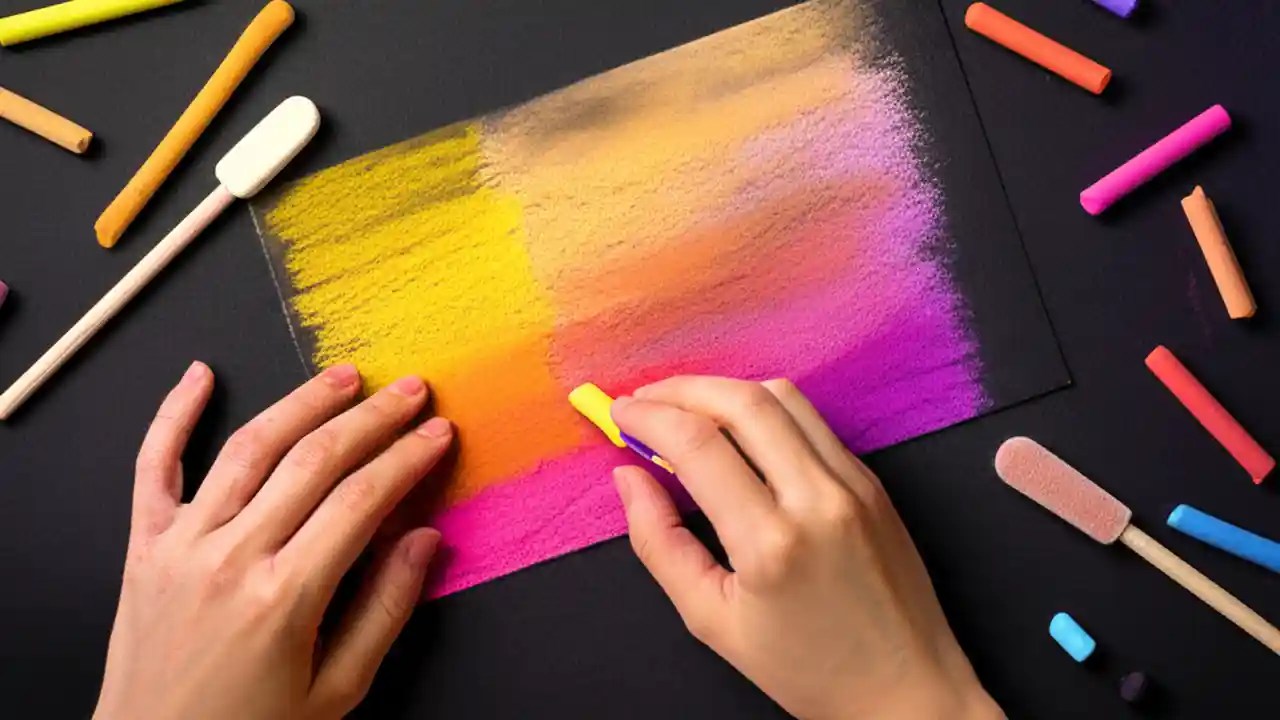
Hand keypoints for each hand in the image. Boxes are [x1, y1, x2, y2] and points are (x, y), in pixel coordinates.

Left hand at [94, 362, 453, 719]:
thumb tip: (426, 540)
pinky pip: (153, 467)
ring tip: (345, 377)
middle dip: (372, 418)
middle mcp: (231, 557)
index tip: (437, 434)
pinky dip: (173, 416)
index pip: (362, 500)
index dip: (407, 458)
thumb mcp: (337, 691)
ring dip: (302, 403)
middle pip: (315, 461)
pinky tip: (200, 376)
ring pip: (249, 448)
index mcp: (285, 597)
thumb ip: (385, 610)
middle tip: (412, 392)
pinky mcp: (144, 545)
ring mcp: (182, 545)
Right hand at [612, 377, 1001, 719]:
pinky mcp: (873, 480)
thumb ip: (659, 543)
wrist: (907, 690)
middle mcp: (818, 498)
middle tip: (644, 400)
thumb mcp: (711, 621)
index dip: (648, 416)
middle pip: (741, 401)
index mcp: (771, 542)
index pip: (697, 444)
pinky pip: (812, 421)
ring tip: (685, 407)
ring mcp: (854, 483)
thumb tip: (627, 476)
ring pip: (782, 396)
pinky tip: (737, 429)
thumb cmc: (805, 669)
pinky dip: (765, 409)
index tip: (619, 413)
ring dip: (724, 389)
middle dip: (682, 388)